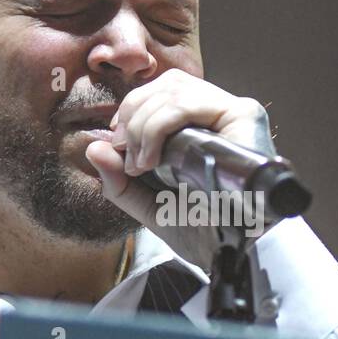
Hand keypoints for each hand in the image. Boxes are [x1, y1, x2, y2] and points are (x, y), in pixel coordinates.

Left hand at [84, 68, 278, 269]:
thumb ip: (119, 180)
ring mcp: (234, 112)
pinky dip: (160, 126)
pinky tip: (152, 159)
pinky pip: (189, 103)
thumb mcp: (148, 205)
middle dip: (134, 116)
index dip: (134, 107)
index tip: (119, 144)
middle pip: (168, 84)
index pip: (165, 90)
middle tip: (127, 157)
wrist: (226, 253)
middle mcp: (220, 114)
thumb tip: (93, 147)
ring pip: (175, 91)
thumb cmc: (198, 229)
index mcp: (202, 126)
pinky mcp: (244, 116)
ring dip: (144, 124)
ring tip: (141, 163)